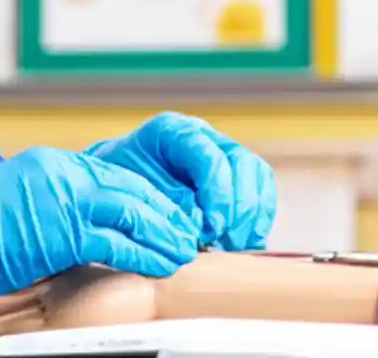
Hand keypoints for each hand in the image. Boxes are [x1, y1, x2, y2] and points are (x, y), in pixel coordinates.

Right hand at [0, 147, 199, 325]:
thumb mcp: (17, 206)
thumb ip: (54, 206)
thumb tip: (85, 227)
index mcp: (51, 163)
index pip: (114, 174)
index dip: (146, 196)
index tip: (167, 213)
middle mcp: (60, 171)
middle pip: (130, 187)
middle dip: (164, 211)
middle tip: (188, 231)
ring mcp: (61, 197)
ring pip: (131, 211)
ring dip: (163, 233)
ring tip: (183, 250)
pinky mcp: (59, 229)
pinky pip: (115, 241)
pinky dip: (143, 253)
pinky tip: (160, 263)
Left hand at [85, 112, 276, 250]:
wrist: (116, 188)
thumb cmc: (119, 188)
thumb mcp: (132, 192)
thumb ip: (168, 204)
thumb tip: (202, 224)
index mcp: (173, 131)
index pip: (209, 156)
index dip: (217, 193)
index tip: (212, 229)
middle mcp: (204, 136)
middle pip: (242, 163)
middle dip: (238, 208)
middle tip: (224, 242)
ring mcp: (222, 153)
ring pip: (257, 175)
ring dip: (252, 215)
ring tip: (234, 246)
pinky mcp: (234, 176)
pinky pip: (261, 192)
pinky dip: (258, 219)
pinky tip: (243, 243)